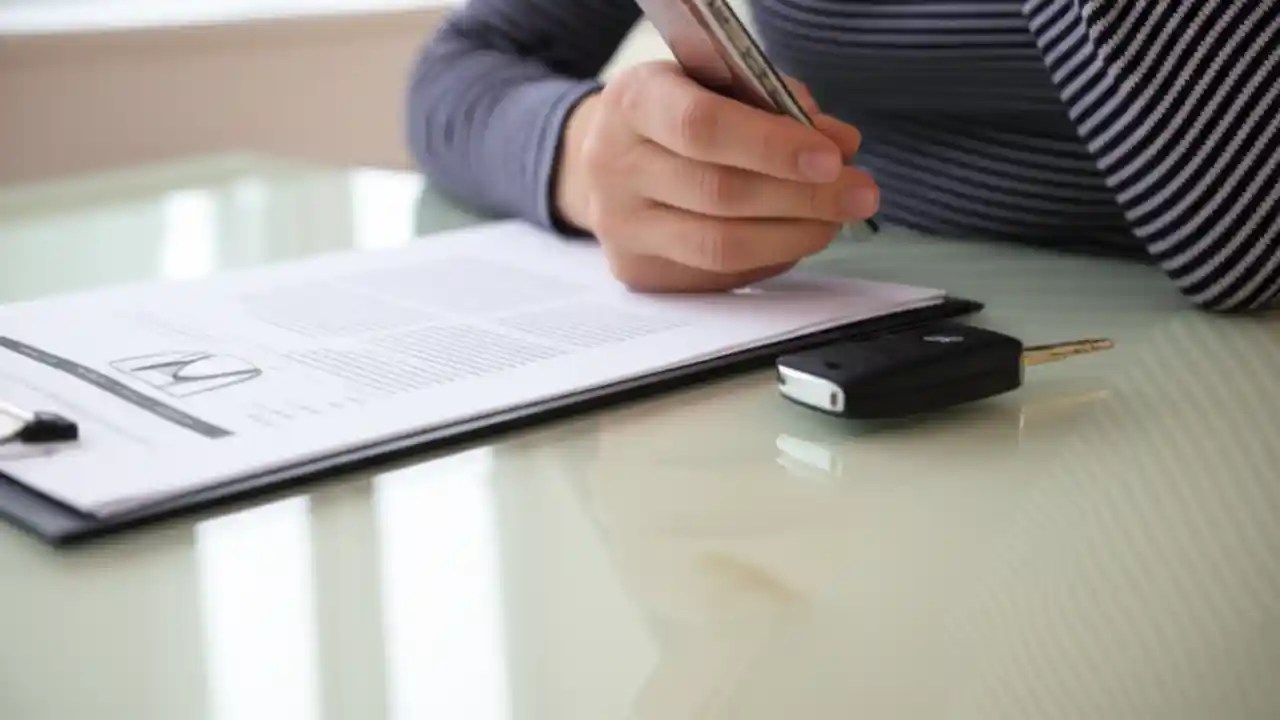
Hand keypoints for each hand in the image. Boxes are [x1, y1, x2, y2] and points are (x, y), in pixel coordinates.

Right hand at [554, 61, 877, 291]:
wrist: (606, 157)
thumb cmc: (677, 114)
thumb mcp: (720, 84)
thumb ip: (778, 104)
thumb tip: (840, 147)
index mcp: (633, 102)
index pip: (703, 127)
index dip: (772, 146)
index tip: (832, 159)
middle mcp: (615, 167)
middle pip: (719, 192)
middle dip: (804, 197)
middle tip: (859, 194)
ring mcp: (621, 227)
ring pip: (719, 246)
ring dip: (794, 235)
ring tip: (835, 220)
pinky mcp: (637, 271)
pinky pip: (718, 275)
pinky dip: (769, 258)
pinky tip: (791, 237)